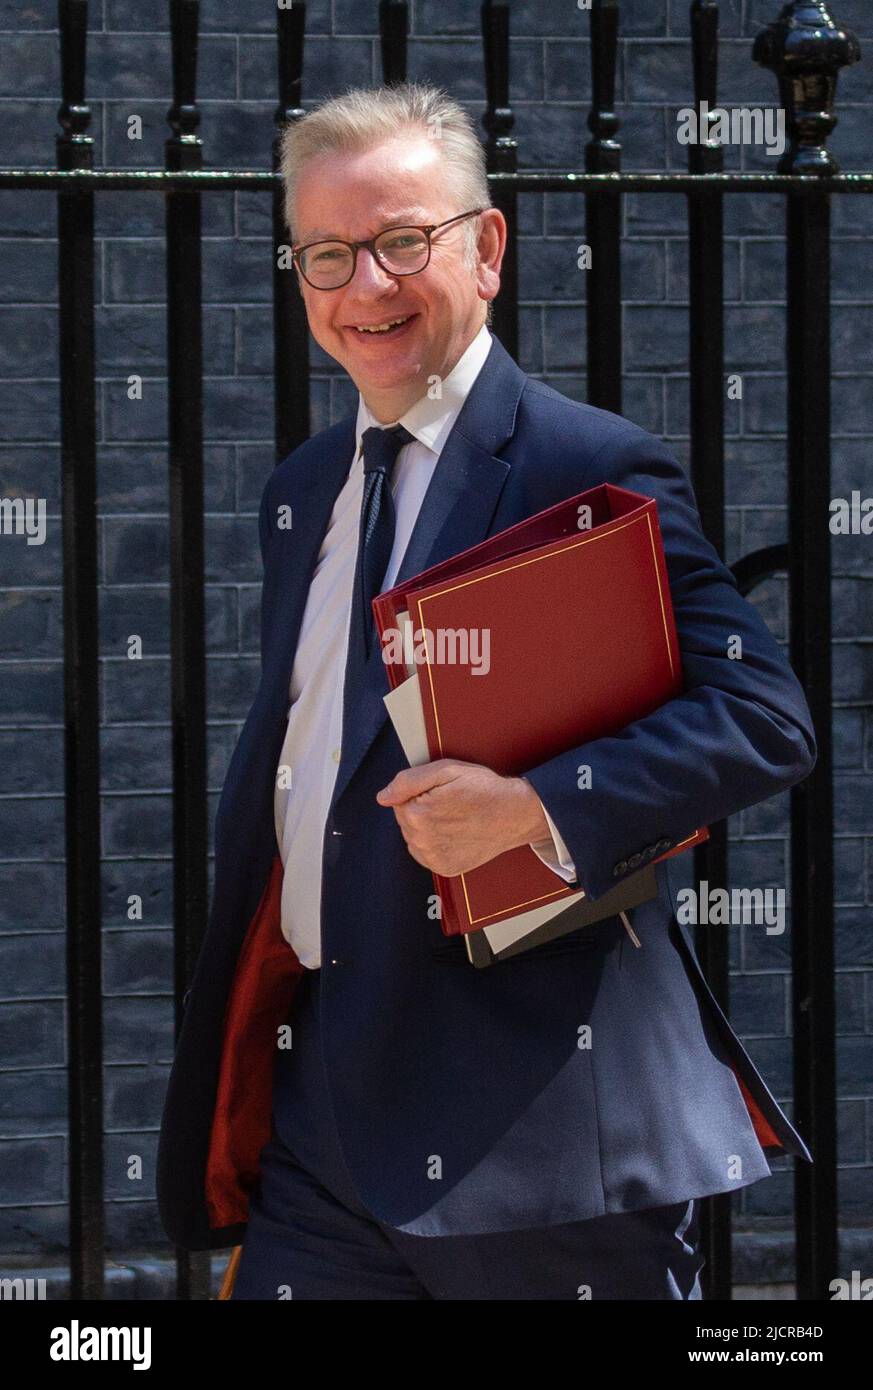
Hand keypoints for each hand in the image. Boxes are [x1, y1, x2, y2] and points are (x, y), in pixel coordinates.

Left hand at [375, 759, 550, 875]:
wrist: (515, 813)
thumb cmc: (485, 789)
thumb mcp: (447, 770)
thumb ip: (409, 780)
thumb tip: (383, 796)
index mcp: (418, 814)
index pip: (398, 800)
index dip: (418, 792)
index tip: (441, 791)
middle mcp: (422, 840)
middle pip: (405, 820)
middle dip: (421, 809)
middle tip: (450, 802)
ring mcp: (434, 858)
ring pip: (414, 837)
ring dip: (428, 827)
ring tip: (455, 817)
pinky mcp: (445, 868)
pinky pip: (425, 853)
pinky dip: (435, 843)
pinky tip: (454, 833)